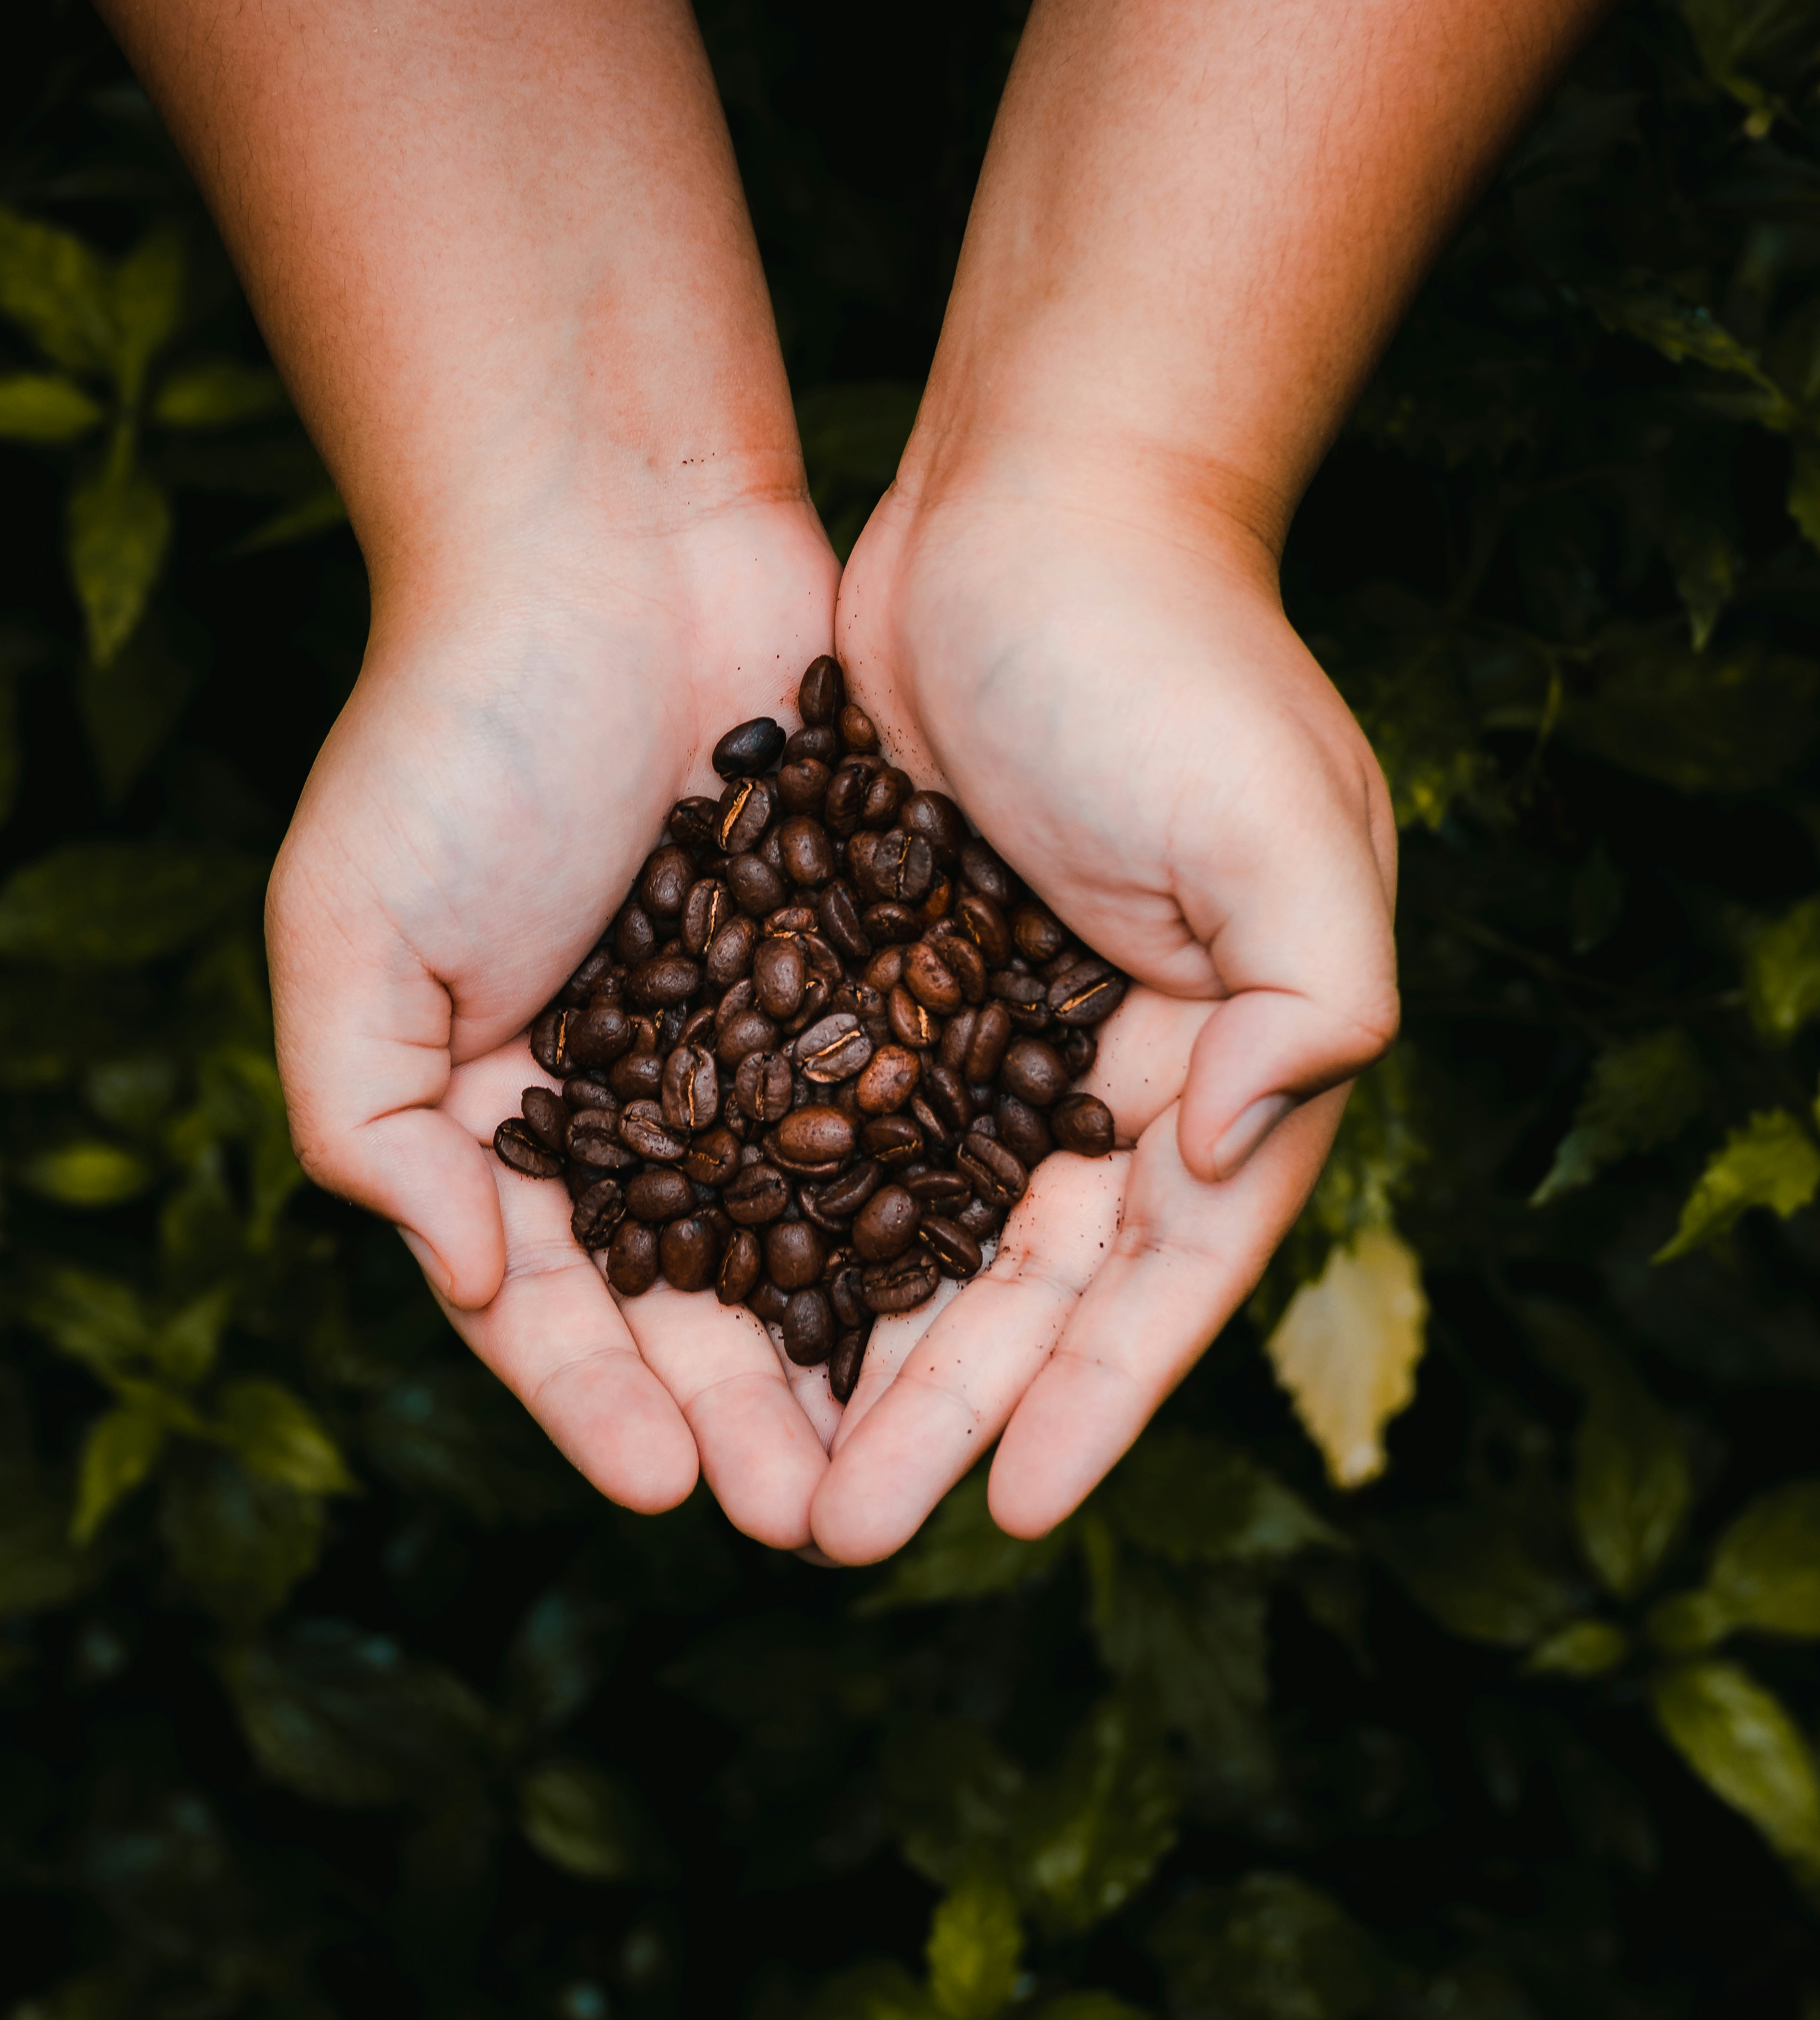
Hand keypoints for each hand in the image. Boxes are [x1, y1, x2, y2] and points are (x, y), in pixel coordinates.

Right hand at [266, 491, 844, 1548]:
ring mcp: (749, 1032)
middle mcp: (633, 1091)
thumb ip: (369, 1116)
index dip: (595, 1397)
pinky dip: (934, 1194)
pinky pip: (900, 1104)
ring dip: (853, 1342)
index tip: (662, 1487)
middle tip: (809, 1511)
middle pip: (690, 1292)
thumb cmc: (453, 728)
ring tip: (905, 1448)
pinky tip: (987, 1280)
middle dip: (744, 1406)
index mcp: (499, 1106)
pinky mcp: (858, 961)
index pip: (545, 1295)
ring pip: (809, 1226)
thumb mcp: (346, 926)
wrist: (606, 541)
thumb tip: (460, 1273)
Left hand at [809, 466, 1398, 1560]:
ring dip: (852, 1346)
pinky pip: (834, 1125)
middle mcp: (1113, 1060)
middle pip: (1021, 1281)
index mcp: (1223, 1052)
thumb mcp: (1278, 824)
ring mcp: (991, 1015)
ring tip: (771, 1461)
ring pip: (915, 1230)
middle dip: (942, 1405)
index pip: (1159, 1271)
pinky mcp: (888, 961)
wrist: (1035, 491)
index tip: (1010, 1511)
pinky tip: (709, 1301)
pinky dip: (786, 1215)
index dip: (1092, 1399)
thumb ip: (1310, 999)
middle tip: (844, 1528)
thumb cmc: (1165, 654)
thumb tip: (1228, 1155)